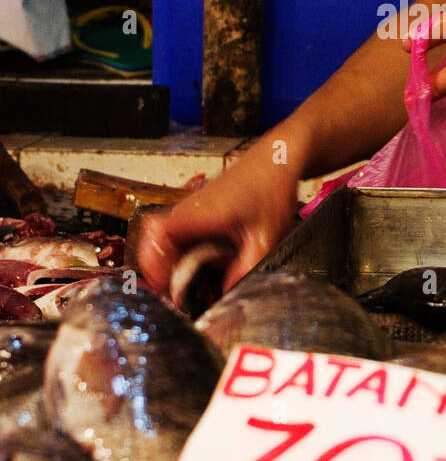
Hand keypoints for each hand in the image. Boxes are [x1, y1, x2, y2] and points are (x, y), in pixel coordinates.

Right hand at [136, 144, 298, 299]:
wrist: (277, 160)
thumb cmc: (270, 189)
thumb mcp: (265, 237)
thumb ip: (246, 268)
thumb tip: (227, 297)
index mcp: (195, 215)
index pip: (154, 235)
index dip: (153, 263)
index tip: (167, 287)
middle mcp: (185, 213)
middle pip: (156, 247)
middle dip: (165, 275)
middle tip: (183, 300)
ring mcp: (190, 214)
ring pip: (169, 246)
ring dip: (176, 268)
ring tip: (195, 291)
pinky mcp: (198, 216)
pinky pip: (182, 241)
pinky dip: (188, 259)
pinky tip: (209, 273)